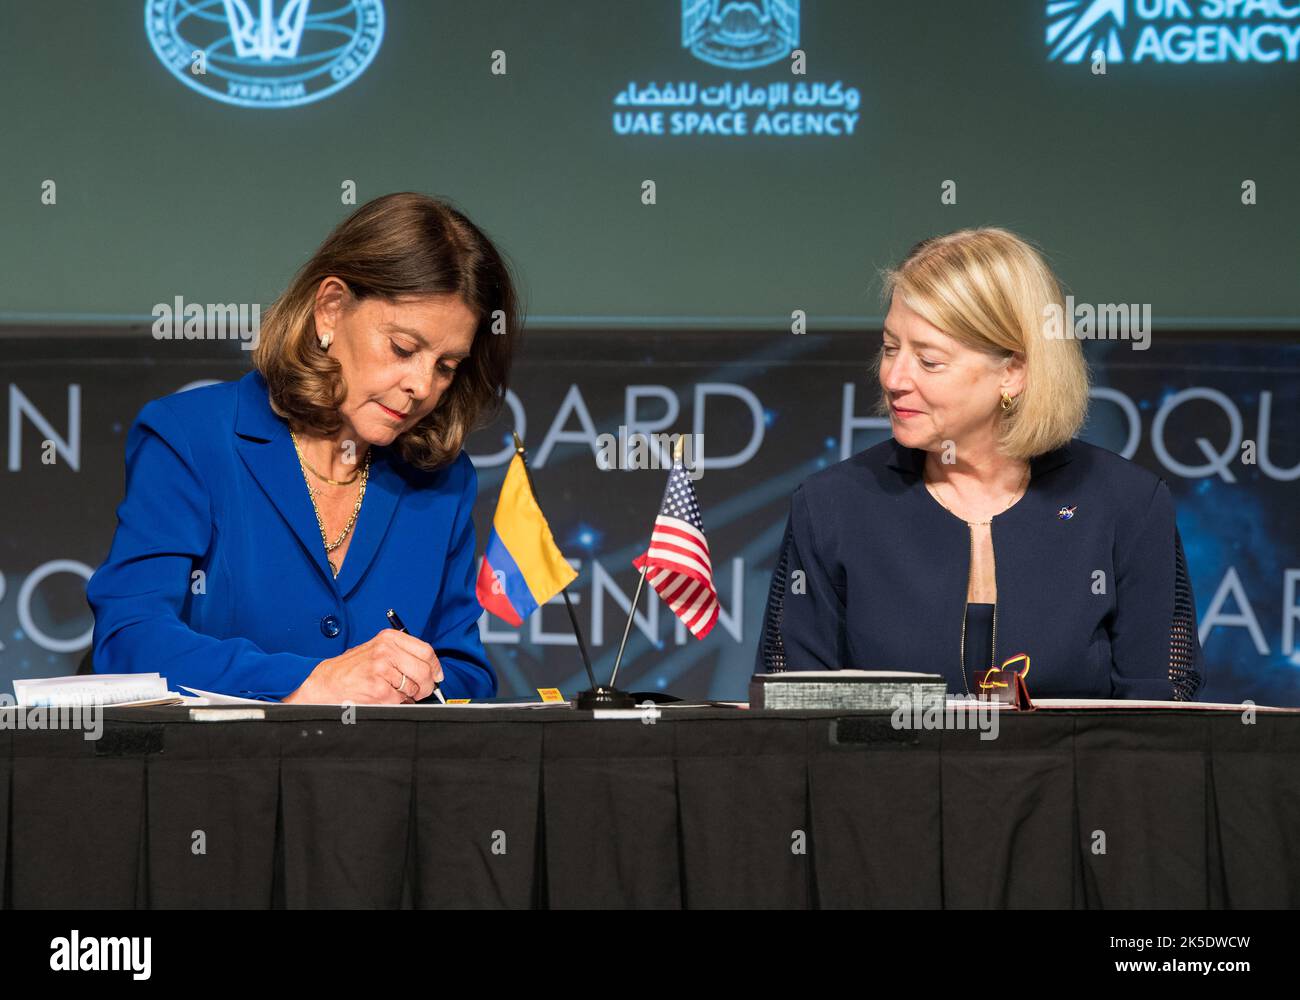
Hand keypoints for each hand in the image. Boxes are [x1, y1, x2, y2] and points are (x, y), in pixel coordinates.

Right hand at [283, 628, 442, 703]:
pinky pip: (401, 700)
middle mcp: (386, 651)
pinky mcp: (379, 689)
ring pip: (414, 687)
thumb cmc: (351, 668)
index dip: (435, 666)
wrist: (325, 683)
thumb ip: (401, 653)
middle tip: (422, 690)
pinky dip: (398, 703)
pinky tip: (384, 698)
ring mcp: (383, 670)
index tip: (437, 675)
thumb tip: (430, 667)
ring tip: (394, 692)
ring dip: (410, 695)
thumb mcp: (376, 650)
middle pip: (424, 671)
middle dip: (427, 685)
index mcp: (388, 639)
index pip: (426, 651)